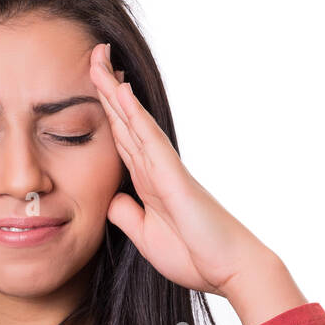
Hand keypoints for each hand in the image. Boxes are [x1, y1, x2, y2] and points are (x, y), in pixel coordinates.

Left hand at [89, 44, 280, 293]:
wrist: (232, 270)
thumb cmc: (197, 256)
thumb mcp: (147, 238)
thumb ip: (129, 217)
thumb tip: (112, 199)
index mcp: (149, 183)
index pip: (122, 139)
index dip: (106, 113)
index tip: (92, 84)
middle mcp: (157, 169)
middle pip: (125, 122)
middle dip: (107, 89)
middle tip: (94, 54)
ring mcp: (166, 170)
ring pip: (134, 122)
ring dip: (115, 92)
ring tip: (100, 59)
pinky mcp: (175, 178)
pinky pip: (150, 141)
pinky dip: (135, 116)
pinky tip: (121, 92)